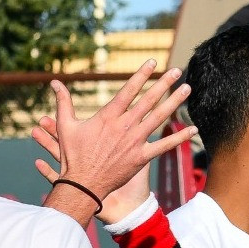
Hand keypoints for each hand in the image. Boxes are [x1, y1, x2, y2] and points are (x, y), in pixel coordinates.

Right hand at [31, 60, 195, 210]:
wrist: (83, 185)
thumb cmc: (73, 156)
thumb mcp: (65, 126)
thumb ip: (63, 102)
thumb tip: (55, 82)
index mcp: (108, 116)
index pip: (128, 90)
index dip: (142, 74)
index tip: (153, 62)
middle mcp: (124, 126)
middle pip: (149, 100)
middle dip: (164, 84)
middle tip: (177, 71)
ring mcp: (134, 142)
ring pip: (159, 118)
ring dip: (174, 103)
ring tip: (187, 90)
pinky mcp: (141, 158)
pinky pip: (164, 146)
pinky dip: (179, 138)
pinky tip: (193, 129)